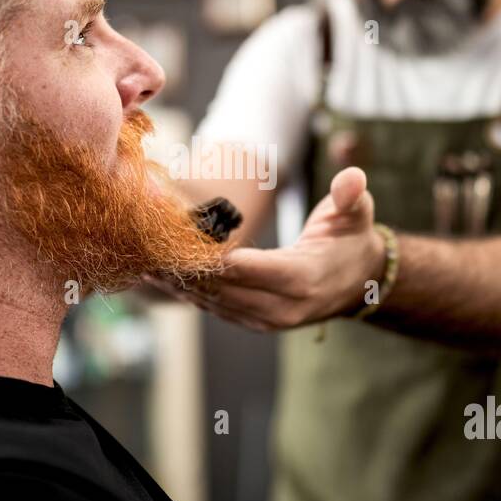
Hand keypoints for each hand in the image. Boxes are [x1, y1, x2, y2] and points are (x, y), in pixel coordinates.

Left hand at [148, 167, 384, 331]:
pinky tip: (159, 274)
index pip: (246, 268)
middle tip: (144, 244)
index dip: (207, 255)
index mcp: (303, 278)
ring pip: (212, 301)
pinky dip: (187, 291)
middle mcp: (282, 308)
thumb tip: (353, 178)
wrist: (359, 282)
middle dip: (181, 267)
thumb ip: (351, 195)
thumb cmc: (352, 239)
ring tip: (141, 258)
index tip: (173, 238)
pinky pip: (214, 308)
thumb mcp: (357, 214)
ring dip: (176, 282)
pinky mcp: (253, 322)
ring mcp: (266, 320)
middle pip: (220, 287)